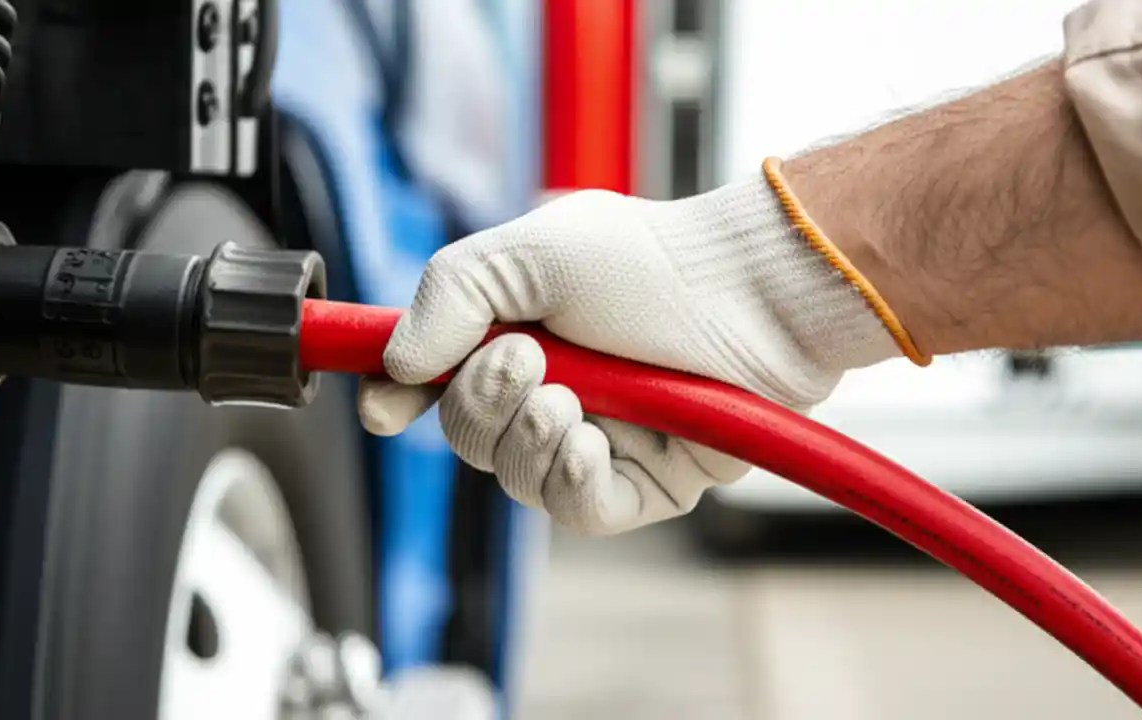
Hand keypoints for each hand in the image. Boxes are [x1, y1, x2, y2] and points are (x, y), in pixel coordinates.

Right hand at [358, 176, 896, 533]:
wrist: (758, 294)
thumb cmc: (655, 261)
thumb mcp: (533, 251)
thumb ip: (452, 292)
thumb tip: (398, 361)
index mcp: (518, 331)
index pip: (436, 377)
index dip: (399, 395)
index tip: (383, 405)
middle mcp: (552, 387)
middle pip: (467, 435)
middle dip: (478, 405)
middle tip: (525, 360)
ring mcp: (597, 438)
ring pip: (516, 478)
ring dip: (526, 441)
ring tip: (571, 400)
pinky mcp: (644, 482)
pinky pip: (578, 511)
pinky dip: (570, 482)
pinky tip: (592, 445)